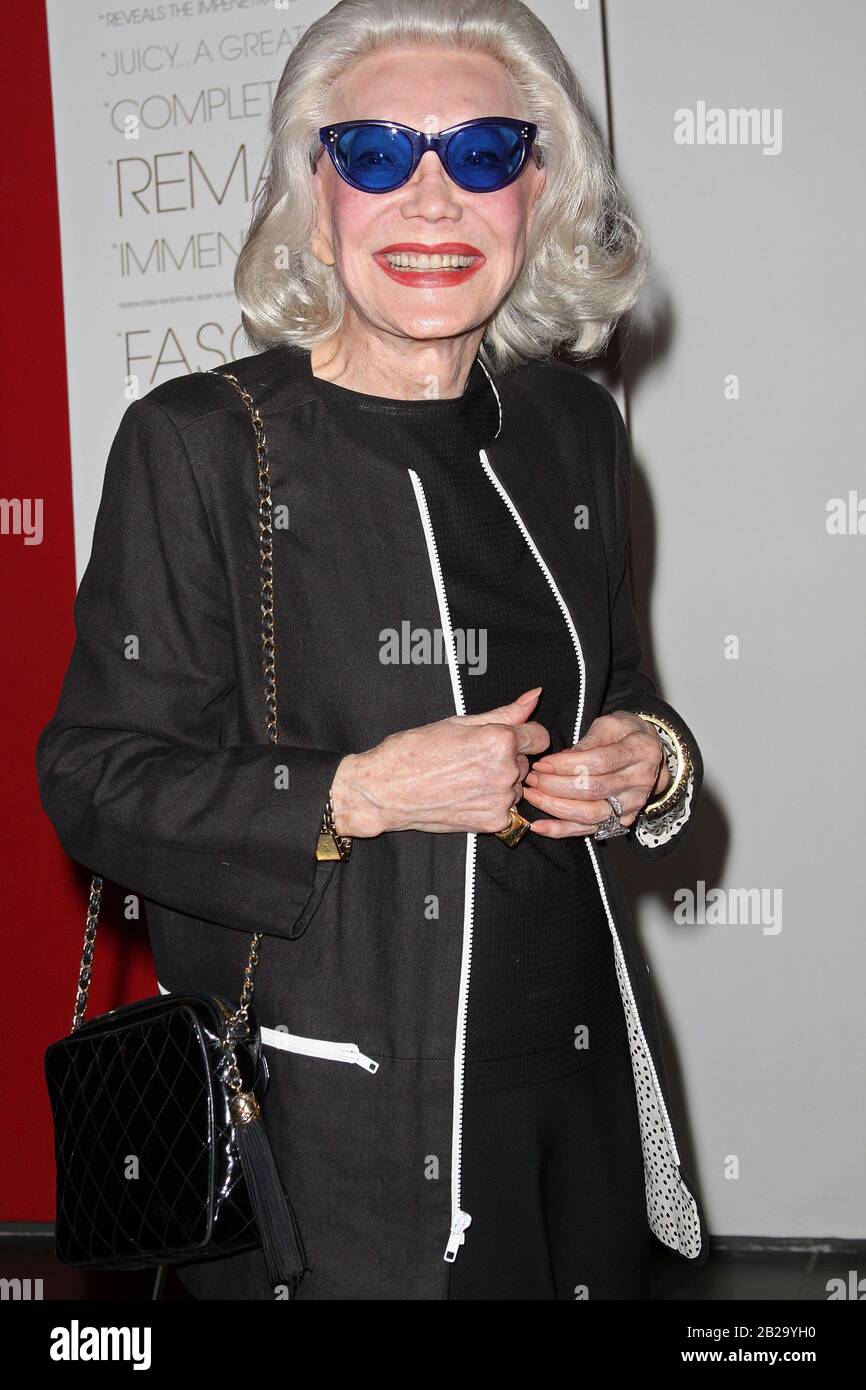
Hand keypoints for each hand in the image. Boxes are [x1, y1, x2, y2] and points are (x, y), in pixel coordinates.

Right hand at [330, 687, 549, 836]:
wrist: (385, 790)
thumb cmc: (414, 751)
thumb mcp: (459, 723)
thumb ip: (505, 713)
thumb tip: (534, 697)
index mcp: (500, 740)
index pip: (539, 736)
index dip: (522, 735)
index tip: (503, 739)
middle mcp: (506, 771)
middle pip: (525, 762)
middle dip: (506, 759)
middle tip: (469, 760)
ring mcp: (501, 799)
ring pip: (516, 786)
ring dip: (500, 783)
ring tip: (464, 779)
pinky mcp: (493, 822)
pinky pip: (507, 809)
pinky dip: (491, 803)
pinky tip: (465, 797)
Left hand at [520, 711, 668, 837]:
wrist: (651, 752)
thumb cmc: (625, 732)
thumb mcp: (610, 724)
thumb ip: (589, 740)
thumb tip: (561, 759)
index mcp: (640, 751)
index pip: (599, 762)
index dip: (567, 764)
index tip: (543, 763)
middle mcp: (640, 781)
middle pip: (593, 790)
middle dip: (556, 785)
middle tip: (532, 777)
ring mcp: (632, 804)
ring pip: (590, 814)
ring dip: (555, 807)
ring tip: (532, 795)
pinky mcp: (620, 819)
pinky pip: (588, 829)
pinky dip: (562, 830)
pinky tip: (539, 826)